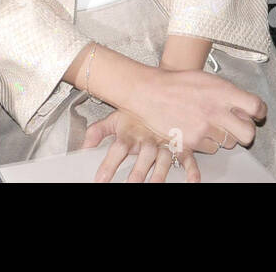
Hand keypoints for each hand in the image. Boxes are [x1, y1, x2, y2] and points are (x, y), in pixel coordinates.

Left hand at [83, 109, 200, 182]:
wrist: (162, 91)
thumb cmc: (136, 109)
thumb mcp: (114, 118)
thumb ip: (97, 132)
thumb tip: (82, 147)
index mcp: (130, 133)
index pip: (117, 150)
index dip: (108, 165)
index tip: (100, 179)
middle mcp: (148, 139)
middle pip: (142, 157)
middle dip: (137, 173)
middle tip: (131, 184)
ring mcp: (165, 142)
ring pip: (163, 160)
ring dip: (159, 174)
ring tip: (154, 185)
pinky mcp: (180, 144)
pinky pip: (188, 158)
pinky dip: (192, 170)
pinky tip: (192, 180)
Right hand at [125, 66, 264, 154]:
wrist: (148, 93)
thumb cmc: (176, 83)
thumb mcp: (206, 79)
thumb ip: (227, 93)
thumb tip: (243, 106)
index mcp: (222, 92)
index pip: (256, 107)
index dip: (259, 112)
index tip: (256, 113)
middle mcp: (216, 111)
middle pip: (248, 133)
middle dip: (245, 131)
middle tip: (238, 126)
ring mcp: (204, 129)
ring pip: (229, 143)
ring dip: (224, 137)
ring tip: (210, 125)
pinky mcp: (192, 142)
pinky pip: (211, 149)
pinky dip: (207, 143)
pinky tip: (198, 130)